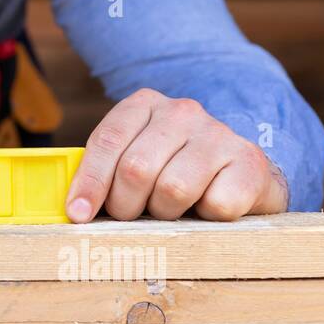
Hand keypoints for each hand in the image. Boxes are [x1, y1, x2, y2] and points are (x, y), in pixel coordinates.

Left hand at [65, 88, 287, 222]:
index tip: (78, 214)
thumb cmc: (175, 173)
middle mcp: (182, 111)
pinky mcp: (249, 162)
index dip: (90, 181)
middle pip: (136, 169)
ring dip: (167, 213)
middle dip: (126, 205)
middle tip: (134, 214)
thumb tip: (74, 210)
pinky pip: (215, 205)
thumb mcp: (136, 160)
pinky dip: (207, 219)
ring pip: (173, 189)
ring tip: (173, 209)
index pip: (108, 141)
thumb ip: (104, 174)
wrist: (242, 175)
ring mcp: (218, 134)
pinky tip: (208, 208)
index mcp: (144, 105)